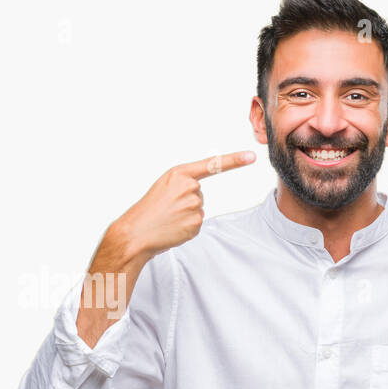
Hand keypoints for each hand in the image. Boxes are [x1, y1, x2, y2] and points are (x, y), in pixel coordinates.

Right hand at [116, 151, 255, 258]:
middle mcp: (189, 187)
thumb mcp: (164, 187)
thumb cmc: (149, 209)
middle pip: (199, 193)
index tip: (250, 156)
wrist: (136, 232)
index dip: (234, 161)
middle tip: (167, 208)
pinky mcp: (196, 223)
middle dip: (185, 201)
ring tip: (169, 218)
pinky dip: (187, 227)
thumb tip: (198, 195)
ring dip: (186, 214)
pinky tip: (174, 227)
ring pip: (198, 208)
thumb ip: (183, 184)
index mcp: (179, 174)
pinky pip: (197, 223)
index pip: (212, 165)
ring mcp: (194, 205)